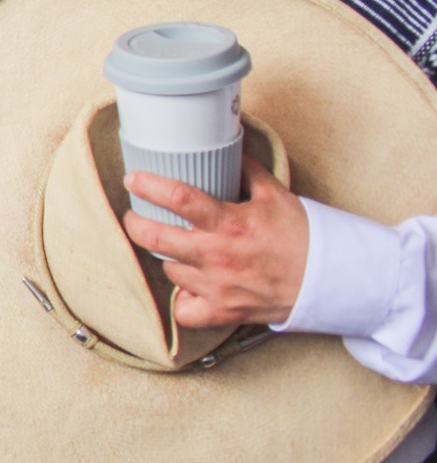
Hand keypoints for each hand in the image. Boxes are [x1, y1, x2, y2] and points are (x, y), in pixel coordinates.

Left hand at [123, 156, 310, 328]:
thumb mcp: (276, 195)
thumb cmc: (302, 236)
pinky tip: (189, 286)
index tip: (133, 179)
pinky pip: (185, 311)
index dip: (148, 185)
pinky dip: (183, 300)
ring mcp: (218, 287)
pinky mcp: (224, 312)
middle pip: (154, 238)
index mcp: (230, 224)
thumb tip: (224, 150)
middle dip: (136, 223)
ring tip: (177, 248)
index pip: (178, 198)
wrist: (330, 279)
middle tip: (136, 216)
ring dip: (168, 257)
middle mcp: (218, 256)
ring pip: (168, 270)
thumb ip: (245, 172)